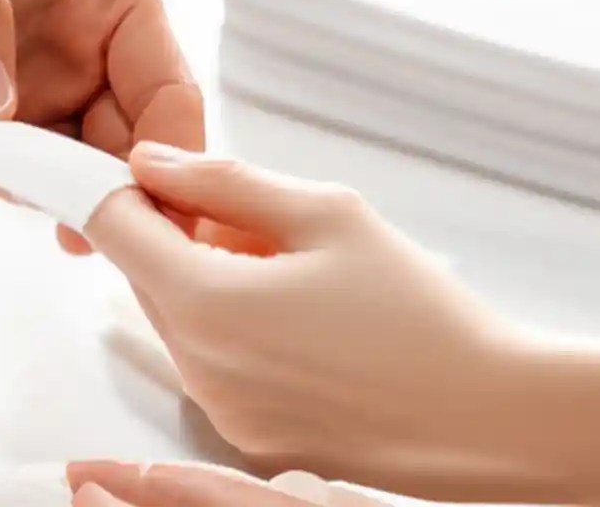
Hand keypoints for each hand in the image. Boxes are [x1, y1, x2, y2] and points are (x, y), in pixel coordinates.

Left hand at [0, 0, 203, 251]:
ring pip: (72, 168)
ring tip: (17, 201)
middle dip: (111, 194)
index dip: (170, 151)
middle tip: (81, 235)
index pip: (168, 89)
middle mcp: (90, 54)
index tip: (142, 200)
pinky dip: (1, 186)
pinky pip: (10, 170)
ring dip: (52, 198)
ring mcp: (40, 91)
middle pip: (128, 146)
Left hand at [84, 144, 532, 499]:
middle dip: (181, 234)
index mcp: (207, 304)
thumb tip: (153, 162)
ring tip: (298, 273)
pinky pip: (209, 364)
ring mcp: (218, 411)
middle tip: (260, 219)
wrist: (486, 418)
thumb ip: (224, 181)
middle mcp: (197, 368)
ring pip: (177, 318)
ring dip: (209, 282)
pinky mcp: (245, 436)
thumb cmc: (421, 316)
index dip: (120, 186)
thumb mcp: (326, 213)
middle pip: (143, 275)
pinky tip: (304, 322)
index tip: (143, 169)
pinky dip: (233, 330)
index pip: (112, 228)